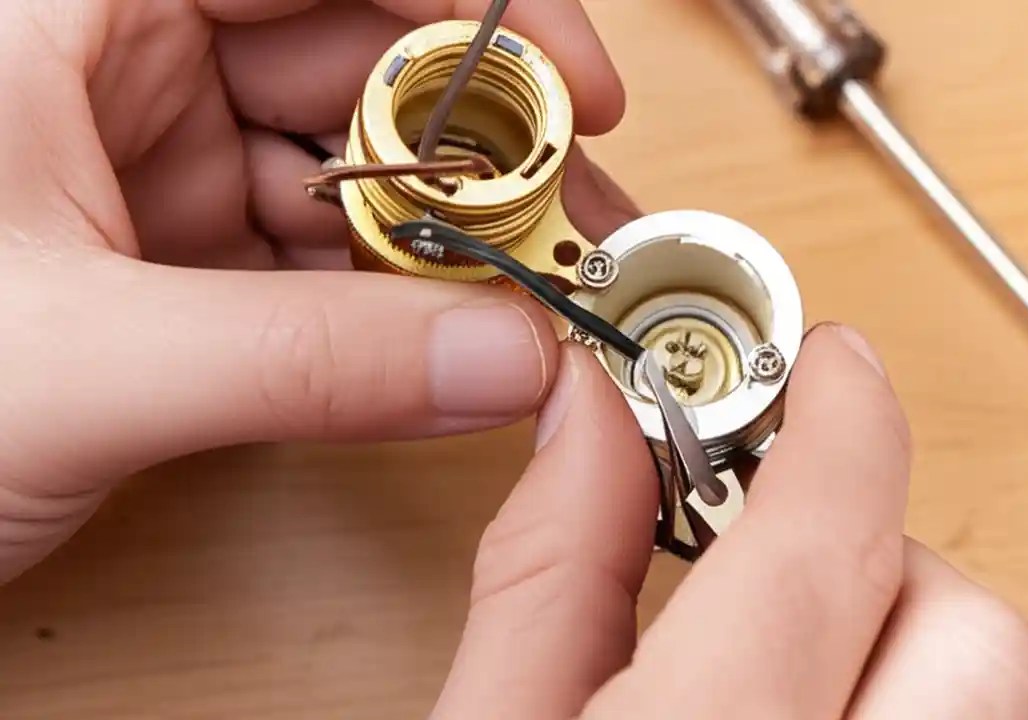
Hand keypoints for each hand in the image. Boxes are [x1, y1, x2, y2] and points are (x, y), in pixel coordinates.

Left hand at [0, 0, 637, 582]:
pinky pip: (314, 270)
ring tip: (538, 293)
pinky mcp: (168, 270)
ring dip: (448, 242)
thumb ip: (305, 362)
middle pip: (353, 68)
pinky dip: (389, 310)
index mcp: (72, 15)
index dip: (469, 4)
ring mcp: (148, 175)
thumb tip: (502, 359)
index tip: (576, 78)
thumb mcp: (76, 363)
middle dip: (478, 146)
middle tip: (572, 219)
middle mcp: (116, 74)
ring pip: (344, 180)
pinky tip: (452, 344)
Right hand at [431, 326, 1027, 719]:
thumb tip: (591, 414)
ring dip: (918, 639)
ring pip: (1005, 698)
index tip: (827, 360)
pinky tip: (833, 711)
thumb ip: (549, 569)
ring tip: (802, 657)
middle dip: (889, 560)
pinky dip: (932, 707)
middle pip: (979, 633)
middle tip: (783, 561)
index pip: (834, 537)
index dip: (844, 417)